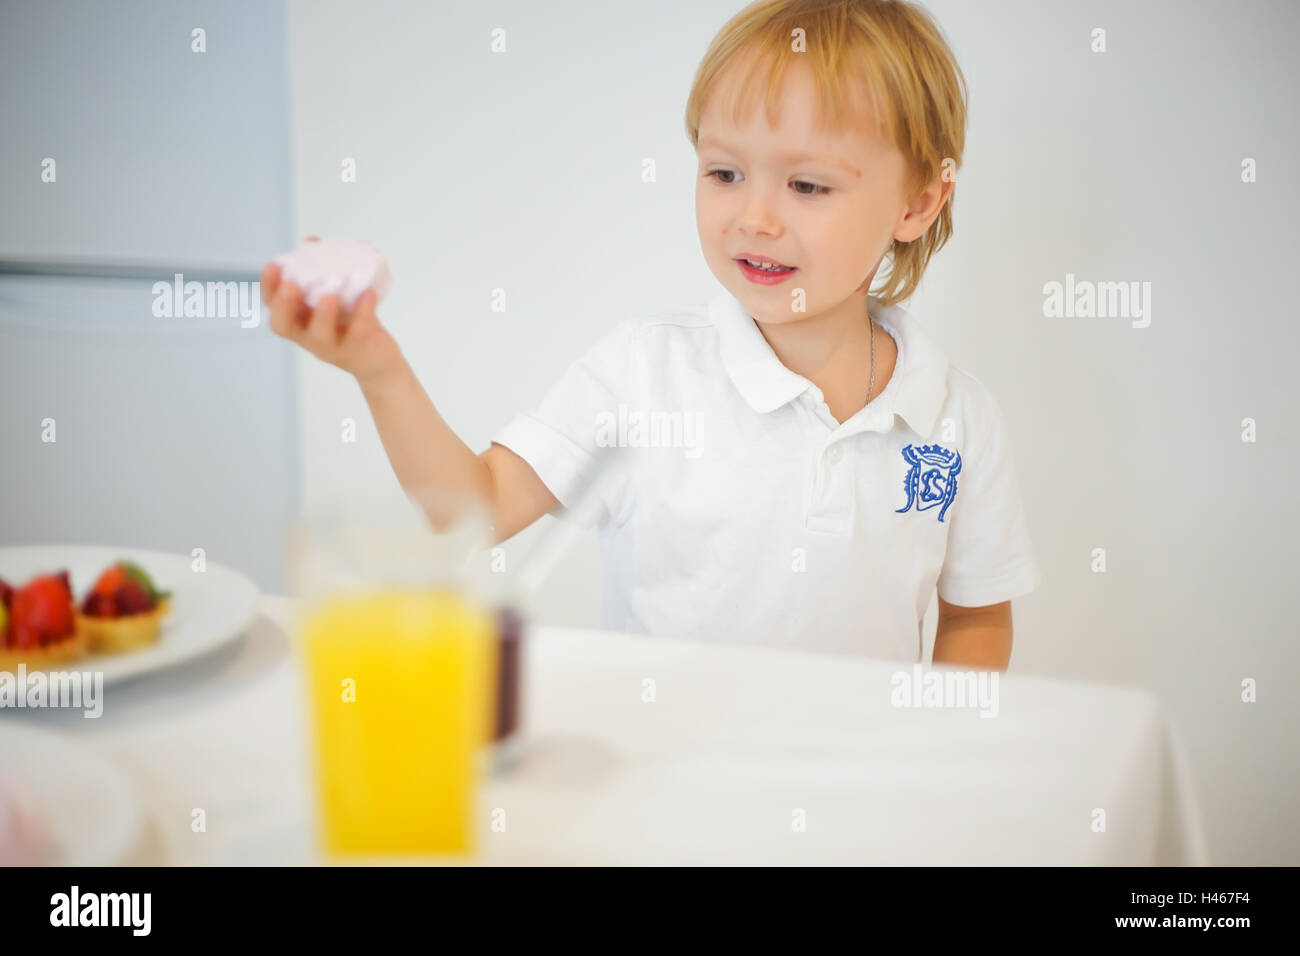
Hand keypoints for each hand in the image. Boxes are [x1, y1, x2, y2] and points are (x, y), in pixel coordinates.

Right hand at [263, 237, 402, 386]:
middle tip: (291, 284)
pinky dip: (363, 311)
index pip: (273, 307)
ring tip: (330, 294)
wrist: (379, 362)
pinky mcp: (358, 350)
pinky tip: (369, 293)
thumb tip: (311, 242)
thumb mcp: (334, 300)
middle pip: (284, 327)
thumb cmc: (351, 325)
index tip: (274, 264)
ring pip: (320, 336)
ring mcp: (332, 347)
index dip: (269, 287)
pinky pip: (359, 331)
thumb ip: (321, 274)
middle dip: (284, 304)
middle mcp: (308, 337)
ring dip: (323, 314)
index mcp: (298, 322)